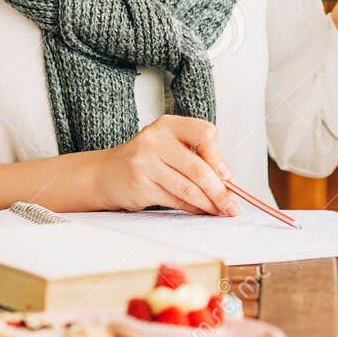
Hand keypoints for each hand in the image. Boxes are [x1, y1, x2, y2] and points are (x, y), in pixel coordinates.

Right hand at [86, 115, 236, 216]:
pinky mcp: (140, 186)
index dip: (219, 156)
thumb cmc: (146, 160)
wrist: (106, 173)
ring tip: (220, 211)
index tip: (227, 175)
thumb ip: (196, 156)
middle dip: (220, 191)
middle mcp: (155, 140)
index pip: (204, 133)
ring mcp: (145, 163)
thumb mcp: (169, 146)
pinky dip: (192, 209)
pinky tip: (201, 211)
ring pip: (188, 188)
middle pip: (198, 168)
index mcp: (168, 125)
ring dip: (209, 203)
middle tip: (232, 205)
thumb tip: (227, 179)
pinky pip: (175, 200)